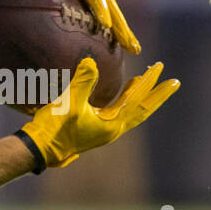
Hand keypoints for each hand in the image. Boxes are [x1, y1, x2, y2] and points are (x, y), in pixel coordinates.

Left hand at [0, 0, 139, 54]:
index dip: (99, 7)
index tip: (105, 25)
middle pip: (109, 3)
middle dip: (121, 25)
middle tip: (131, 45)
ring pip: (111, 11)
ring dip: (122, 30)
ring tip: (134, 49)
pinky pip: (103, 15)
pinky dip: (112, 30)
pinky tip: (117, 47)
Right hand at [19, 57, 178, 168]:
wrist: (38, 148)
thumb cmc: (55, 128)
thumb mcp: (69, 103)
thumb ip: (83, 81)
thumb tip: (90, 61)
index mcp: (111, 124)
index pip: (136, 99)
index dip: (149, 82)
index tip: (160, 68)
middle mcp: (112, 129)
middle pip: (141, 109)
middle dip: (156, 94)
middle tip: (172, 82)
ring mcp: (103, 130)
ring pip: (131, 111)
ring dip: (141, 97)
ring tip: (146, 82)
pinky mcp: (94, 129)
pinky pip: (118, 113)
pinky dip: (125, 101)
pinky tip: (123, 92)